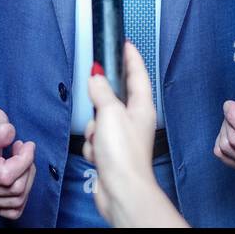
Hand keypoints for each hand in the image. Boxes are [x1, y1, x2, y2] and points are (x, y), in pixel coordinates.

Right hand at [0, 103, 35, 219]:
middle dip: (28, 168)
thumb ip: (0, 126)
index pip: (6, 175)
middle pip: (14, 189)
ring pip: (17, 200)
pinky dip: (23, 194)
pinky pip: (13, 210)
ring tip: (21, 161)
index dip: (25, 161)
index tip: (27, 145)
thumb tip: (6, 136)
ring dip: (27, 179)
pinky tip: (18, 176)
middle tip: (24, 150)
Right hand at [84, 41, 186, 226]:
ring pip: (99, 119)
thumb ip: (101, 92)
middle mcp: (135, 119)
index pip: (137, 73)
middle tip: (96, 101)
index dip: (130, 56)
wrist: (121, 190)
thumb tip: (95, 78)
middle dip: (100, 102)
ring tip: (100, 139)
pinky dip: (92, 145)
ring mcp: (123, 136)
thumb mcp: (110, 113)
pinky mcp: (111, 151)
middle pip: (113, 97)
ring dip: (94, 129)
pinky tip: (98, 154)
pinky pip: (95, 139)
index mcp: (142, 106)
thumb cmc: (124, 154)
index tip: (124, 43)